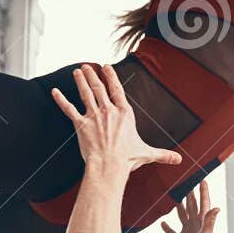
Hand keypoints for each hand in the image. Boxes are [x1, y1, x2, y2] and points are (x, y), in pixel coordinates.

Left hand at [51, 64, 182, 174]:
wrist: (109, 165)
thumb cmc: (127, 159)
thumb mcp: (147, 154)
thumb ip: (163, 154)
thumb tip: (178, 159)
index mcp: (124, 113)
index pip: (117, 90)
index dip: (111, 77)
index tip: (106, 67)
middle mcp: (108, 110)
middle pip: (99, 88)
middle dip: (93, 75)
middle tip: (87, 66)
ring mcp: (93, 116)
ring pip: (85, 93)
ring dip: (80, 81)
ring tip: (77, 71)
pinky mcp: (80, 124)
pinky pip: (69, 109)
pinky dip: (61, 100)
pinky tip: (54, 92)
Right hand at [161, 181, 220, 232]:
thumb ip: (209, 223)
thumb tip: (216, 207)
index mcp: (202, 224)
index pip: (203, 203)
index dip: (203, 191)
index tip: (201, 178)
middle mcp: (195, 226)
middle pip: (191, 206)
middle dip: (189, 193)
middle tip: (184, 181)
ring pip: (181, 216)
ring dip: (178, 206)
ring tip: (172, 196)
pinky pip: (172, 232)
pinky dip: (167, 227)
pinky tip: (162, 222)